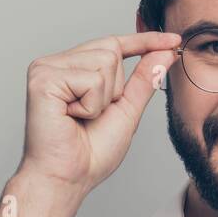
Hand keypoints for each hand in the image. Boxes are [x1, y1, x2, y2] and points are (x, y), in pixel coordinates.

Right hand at [17, 31, 179, 193]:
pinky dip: (91, 105)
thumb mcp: (127, 111)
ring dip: (103, 99)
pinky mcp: (42, 78)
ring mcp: (46, 67)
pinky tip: (71, 117)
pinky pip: (91, 79)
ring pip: (104, 62)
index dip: (144, 40)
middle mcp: (58, 63)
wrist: (67, 178)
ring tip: (79, 117)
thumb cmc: (91, 153)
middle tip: (92, 115)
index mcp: (74, 68)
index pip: (113, 44)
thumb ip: (144, 80)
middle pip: (111, 49)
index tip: (175, 38)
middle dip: (115, 88)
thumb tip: (165, 52)